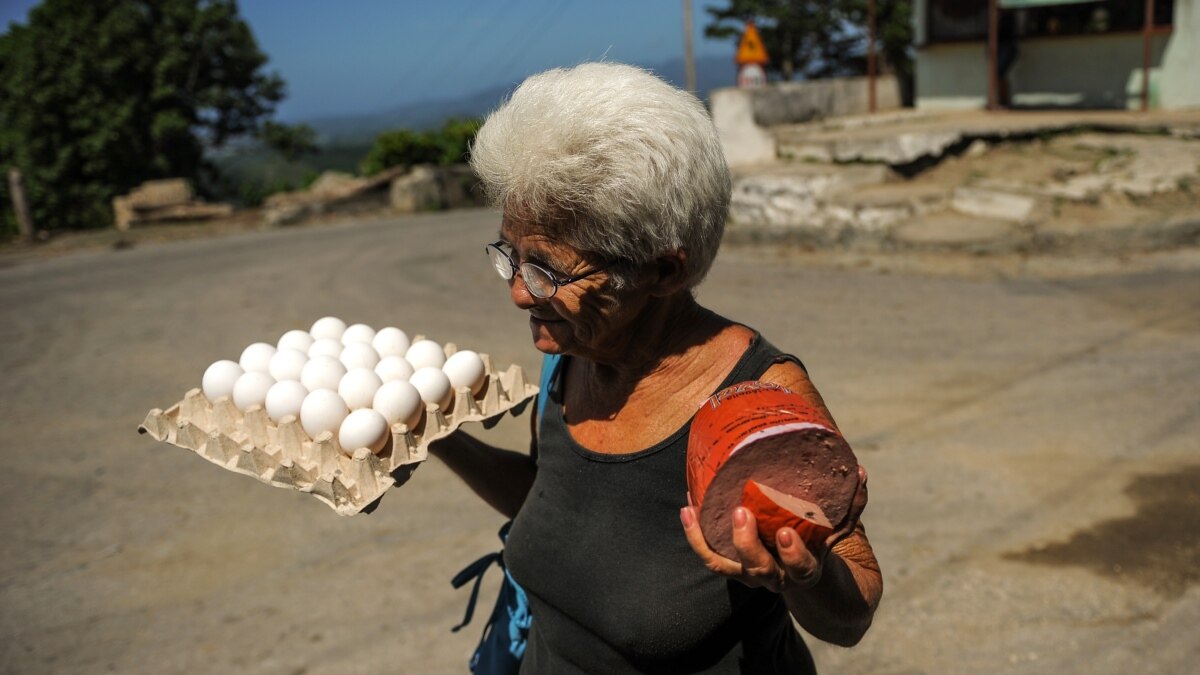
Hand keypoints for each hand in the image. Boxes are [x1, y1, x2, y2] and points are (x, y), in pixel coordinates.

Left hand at [681, 466, 867, 593]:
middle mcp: (775, 576)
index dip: (793, 554)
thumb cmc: (820, 543)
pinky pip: (708, 555)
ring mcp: (749, 573)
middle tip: (741, 512)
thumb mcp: (839, 528)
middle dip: (747, 543)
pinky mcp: (730, 565)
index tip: (786, 532)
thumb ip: (851, 503)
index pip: (801, 568)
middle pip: (758, 569)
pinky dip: (694, 534)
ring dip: (706, 539)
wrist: (804, 577)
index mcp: (805, 569)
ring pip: (724, 565)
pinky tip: (686, 507)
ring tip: (694, 509)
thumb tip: (861, 471)